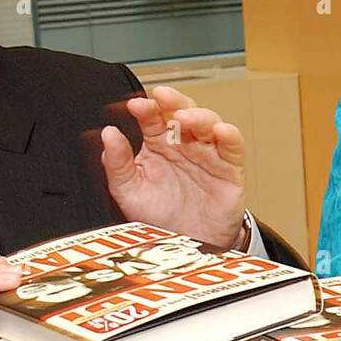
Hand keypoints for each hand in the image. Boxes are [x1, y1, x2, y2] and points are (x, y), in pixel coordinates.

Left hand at [100, 85, 246, 248]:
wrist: (185, 245)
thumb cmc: (160, 216)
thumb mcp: (129, 192)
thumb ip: (116, 164)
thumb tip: (108, 134)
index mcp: (158, 142)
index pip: (153, 116)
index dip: (146, 107)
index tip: (134, 106)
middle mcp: (184, 143)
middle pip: (182, 110)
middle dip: (173, 100)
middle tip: (161, 96)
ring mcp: (207, 153)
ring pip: (208, 122)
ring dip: (198, 115)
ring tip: (184, 117)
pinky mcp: (229, 169)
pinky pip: (233, 147)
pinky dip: (229, 136)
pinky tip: (220, 132)